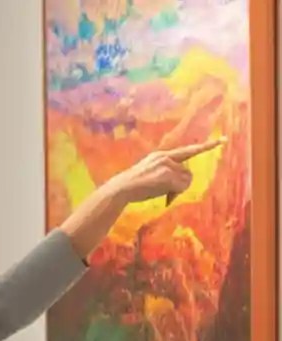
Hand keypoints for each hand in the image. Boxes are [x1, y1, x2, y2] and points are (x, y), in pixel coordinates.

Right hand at [102, 138, 224, 204]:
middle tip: (167, 193)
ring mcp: (167, 166)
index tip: (223, 140)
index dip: (206, 146)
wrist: (121, 188)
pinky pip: (182, 186)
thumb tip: (180, 182)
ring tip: (162, 194)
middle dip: (181, 184)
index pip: (188, 150)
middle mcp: (166, 157)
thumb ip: (165, 171)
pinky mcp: (167, 175)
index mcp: (161, 155)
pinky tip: (164, 196)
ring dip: (177, 189)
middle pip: (187, 171)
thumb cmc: (133, 186)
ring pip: (186, 179)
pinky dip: (176, 193)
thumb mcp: (149, 173)